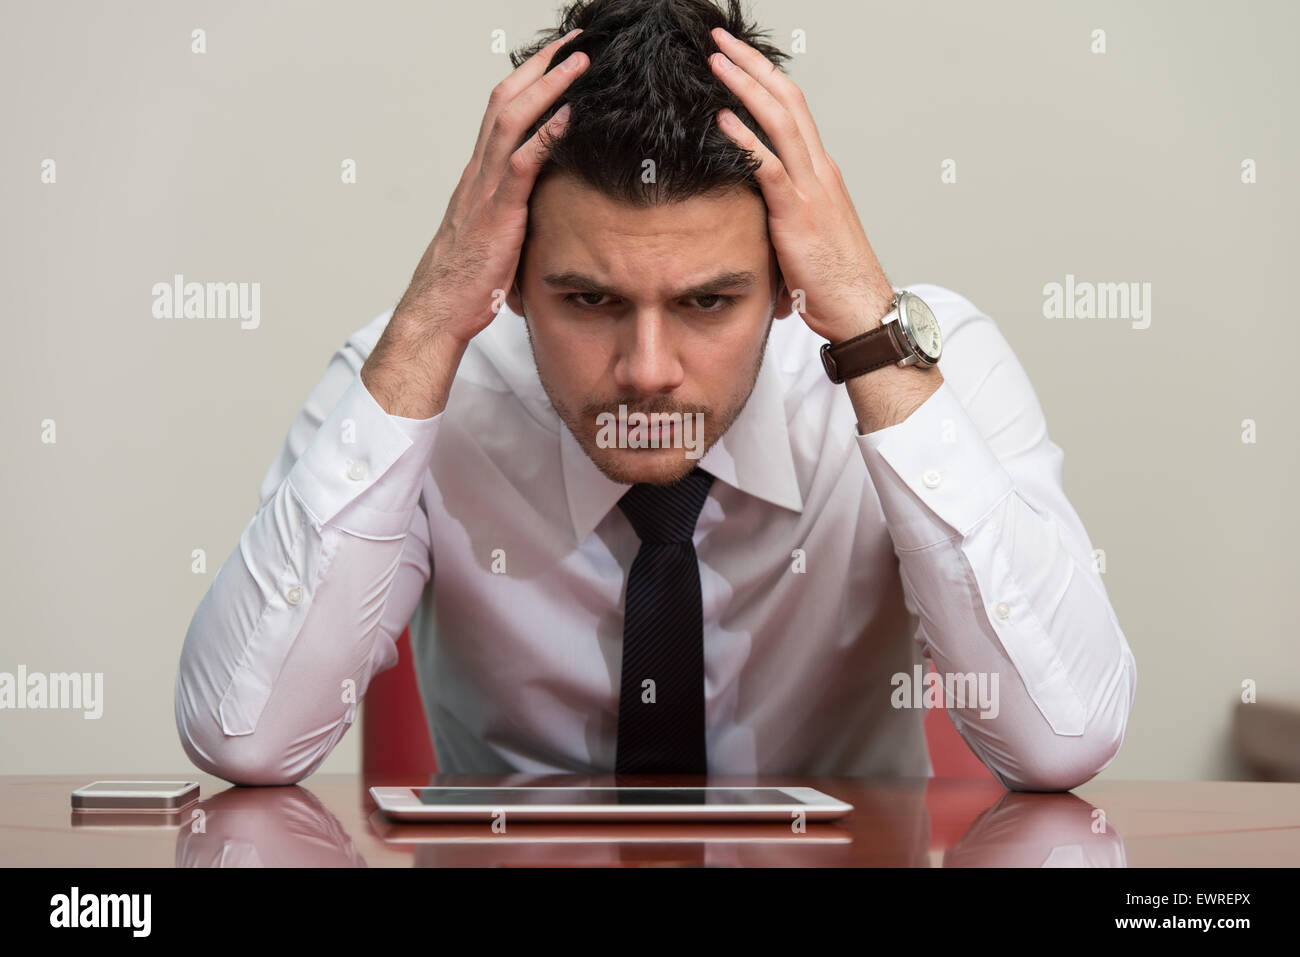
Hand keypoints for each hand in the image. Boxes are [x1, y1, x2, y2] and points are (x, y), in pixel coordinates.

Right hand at [388, 28, 588, 348]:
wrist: (438, 309)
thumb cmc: (467, 280)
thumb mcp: (496, 234)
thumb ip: (516, 210)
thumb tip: (547, 205)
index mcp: (478, 175)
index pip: (502, 111)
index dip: (530, 81)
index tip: (558, 59)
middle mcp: (478, 172)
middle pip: (506, 100)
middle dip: (541, 67)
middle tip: (575, 42)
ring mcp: (485, 189)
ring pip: (512, 120)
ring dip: (548, 86)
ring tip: (581, 62)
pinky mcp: (498, 213)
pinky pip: (522, 163)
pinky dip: (547, 134)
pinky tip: (570, 115)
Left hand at [708, 27, 893, 343]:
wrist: (860, 308)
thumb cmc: (833, 281)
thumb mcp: (803, 235)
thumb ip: (780, 212)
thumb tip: (748, 211)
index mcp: (820, 172)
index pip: (793, 109)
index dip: (765, 78)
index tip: (738, 58)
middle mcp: (818, 170)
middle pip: (786, 99)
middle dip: (751, 64)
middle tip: (721, 40)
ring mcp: (811, 189)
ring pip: (778, 121)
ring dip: (744, 86)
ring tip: (715, 61)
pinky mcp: (798, 214)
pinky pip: (769, 167)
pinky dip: (744, 139)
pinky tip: (721, 119)